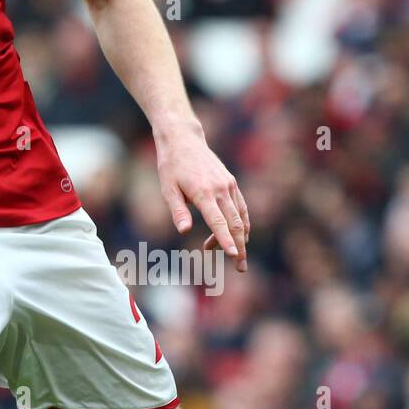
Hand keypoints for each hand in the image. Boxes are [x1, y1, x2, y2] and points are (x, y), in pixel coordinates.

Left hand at [154, 120, 250, 271]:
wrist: (184, 140)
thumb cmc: (171, 166)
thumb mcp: (168, 188)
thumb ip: (177, 210)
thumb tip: (185, 231)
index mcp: (203, 192)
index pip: (219, 222)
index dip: (226, 240)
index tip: (234, 256)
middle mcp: (221, 189)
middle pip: (235, 224)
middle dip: (239, 247)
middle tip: (240, 267)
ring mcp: (229, 185)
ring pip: (241, 218)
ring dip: (240, 238)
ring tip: (234, 256)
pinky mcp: (231, 183)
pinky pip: (241, 208)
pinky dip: (241, 224)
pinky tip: (235, 236)